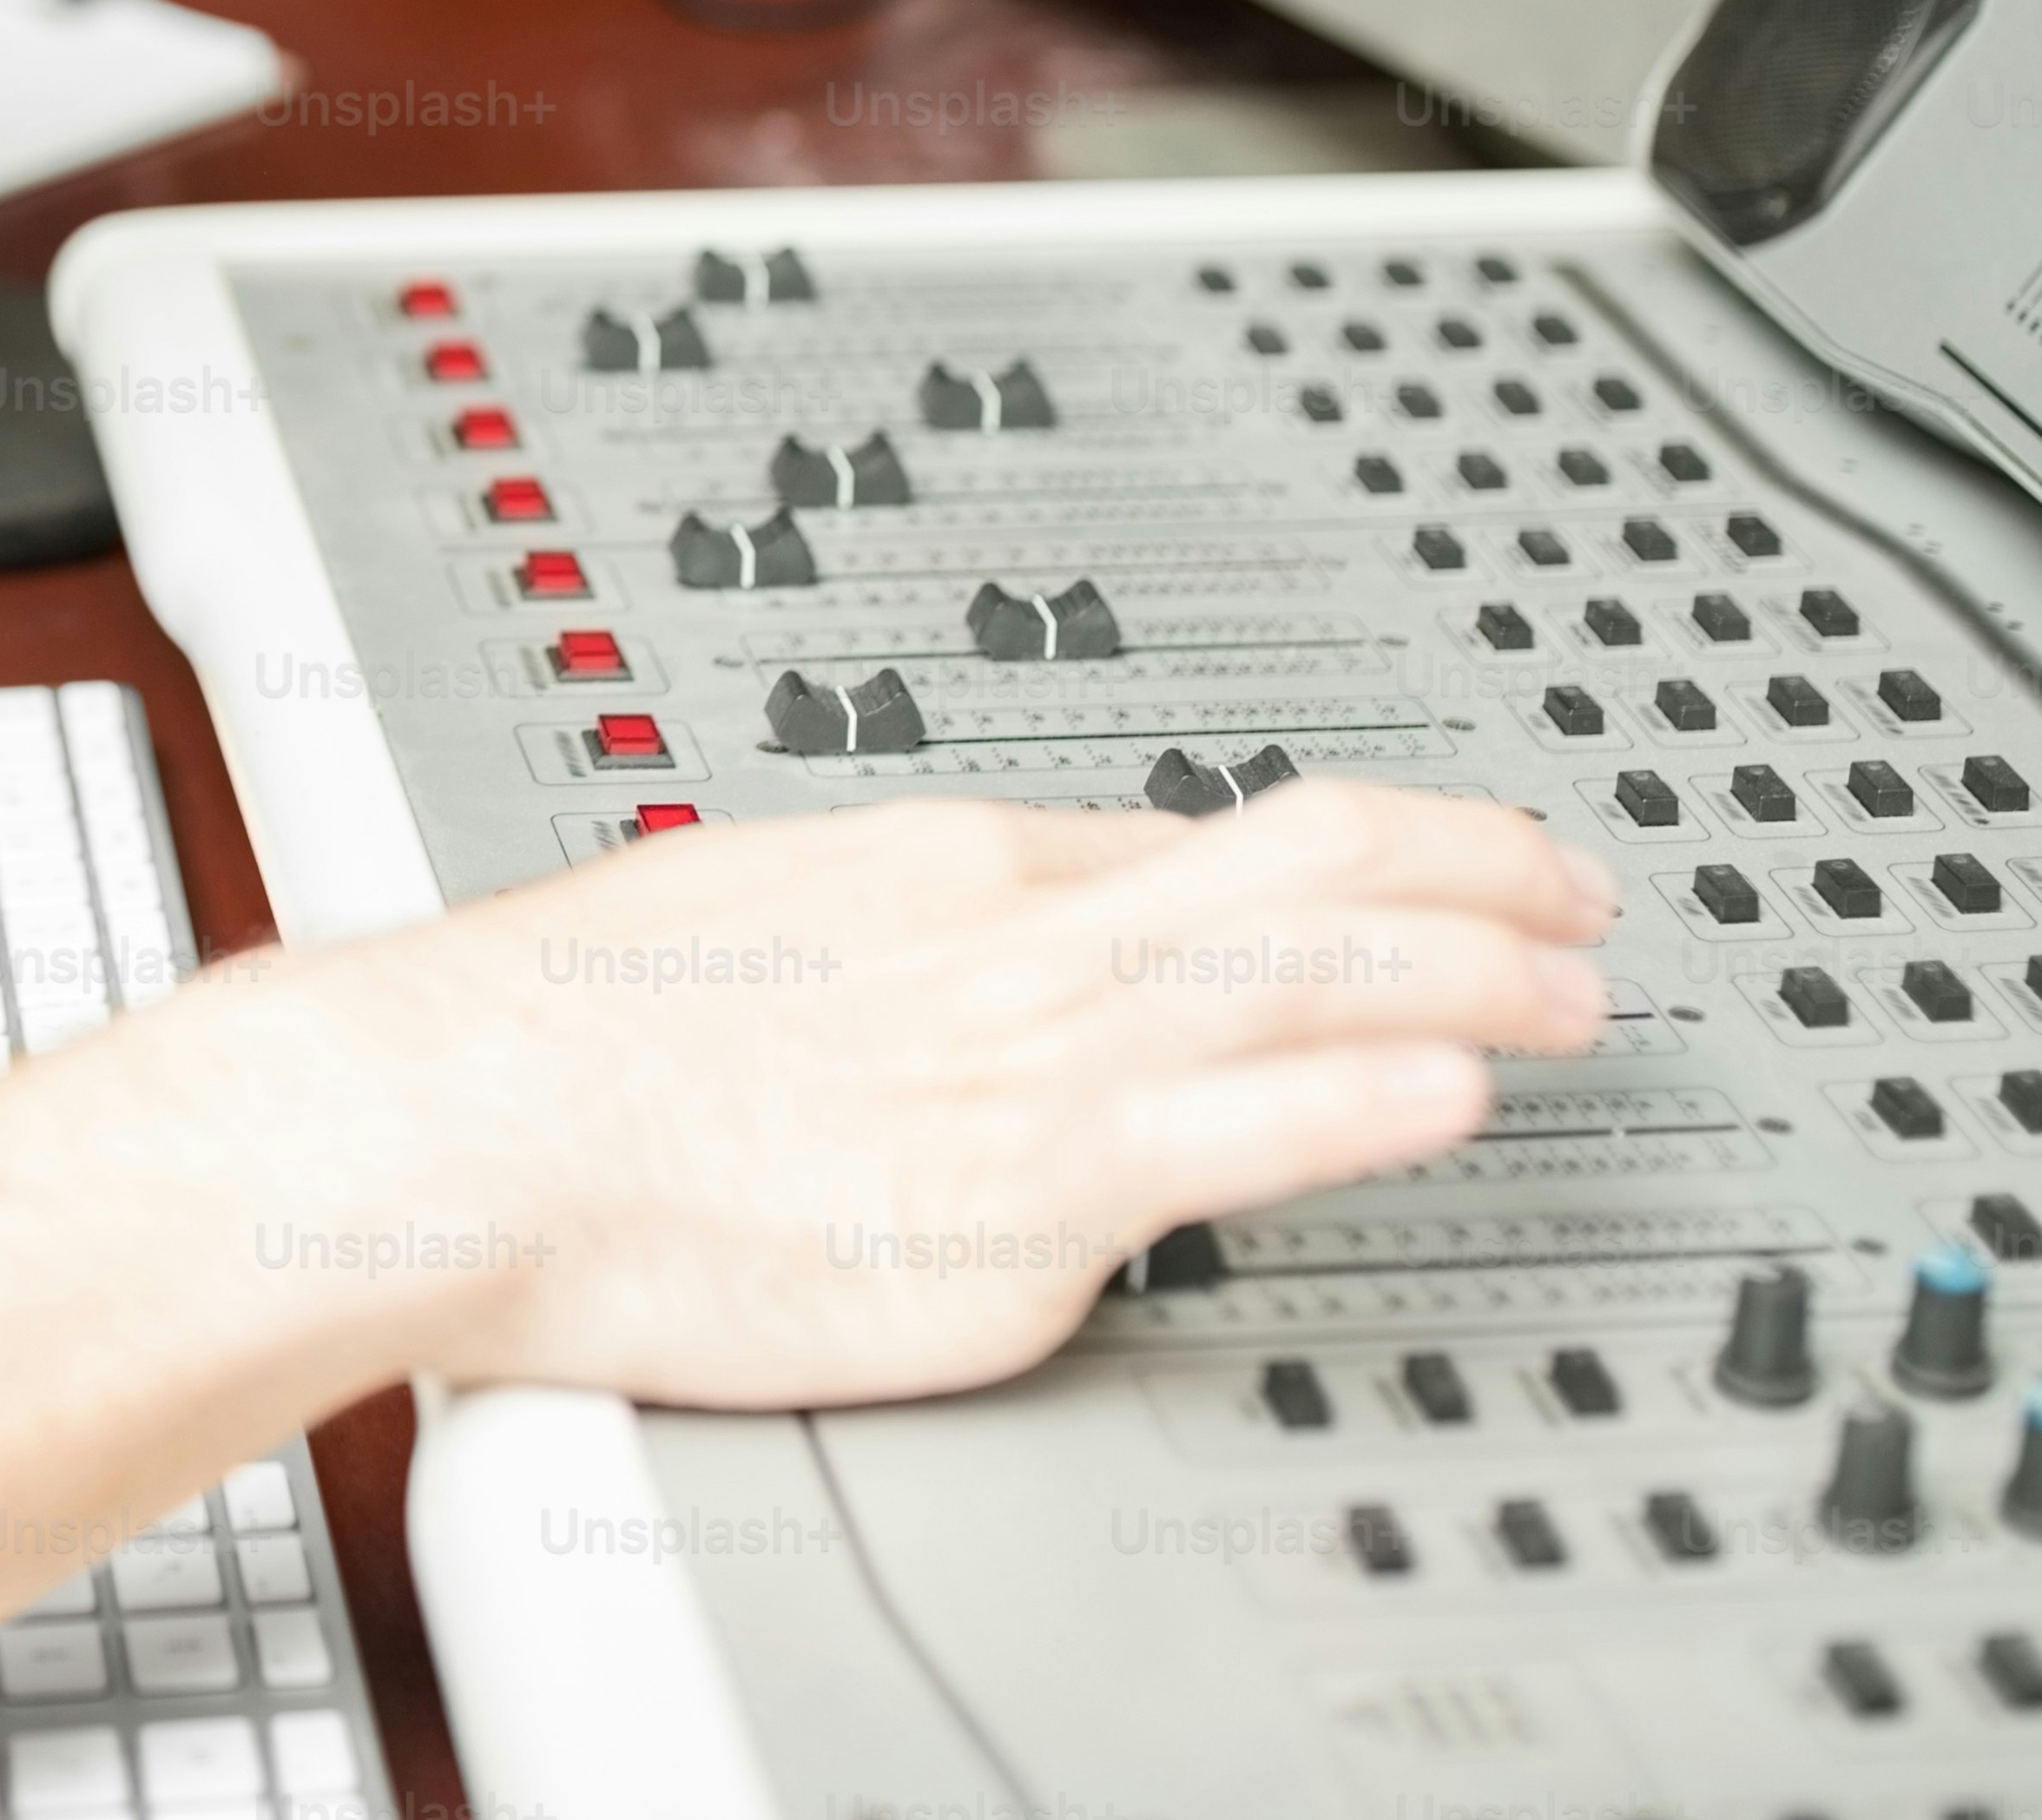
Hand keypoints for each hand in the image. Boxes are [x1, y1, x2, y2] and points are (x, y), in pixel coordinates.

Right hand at [246, 778, 1615, 1410]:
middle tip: (1577, 893)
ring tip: (1576, 990)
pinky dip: (1361, 1098)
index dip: (1359, 844)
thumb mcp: (748, 909)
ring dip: (1473, 975)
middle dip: (1470, 871)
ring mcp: (1023, 1069)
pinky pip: (1235, 1134)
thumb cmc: (552, 1039)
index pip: (1201, 836)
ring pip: (1309, 975)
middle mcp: (1011, 945)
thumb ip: (878, 934)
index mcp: (943, 866)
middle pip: (1303, 866)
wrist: (464, 1124)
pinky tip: (1455, 1096)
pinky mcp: (1013, 1206)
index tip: (1443, 862)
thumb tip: (932, 951)